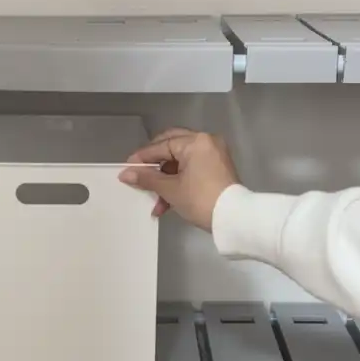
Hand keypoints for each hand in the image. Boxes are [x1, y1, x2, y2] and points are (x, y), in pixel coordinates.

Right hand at [118, 127, 239, 231]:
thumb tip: (125, 174)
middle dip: (155, 167)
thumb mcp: (171, 190)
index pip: (162, 145)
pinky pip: (192, 170)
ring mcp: (214, 155)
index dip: (143, 157)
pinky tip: (167, 204)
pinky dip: (179, 183)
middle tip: (141, 176)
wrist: (234, 219)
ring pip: (181, 162)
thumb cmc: (200, 200)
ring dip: (166, 181)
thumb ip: (147, 179)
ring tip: (156, 202)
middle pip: (172, 148)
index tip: (128, 168)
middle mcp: (206, 142)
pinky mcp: (218, 169)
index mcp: (196, 141)